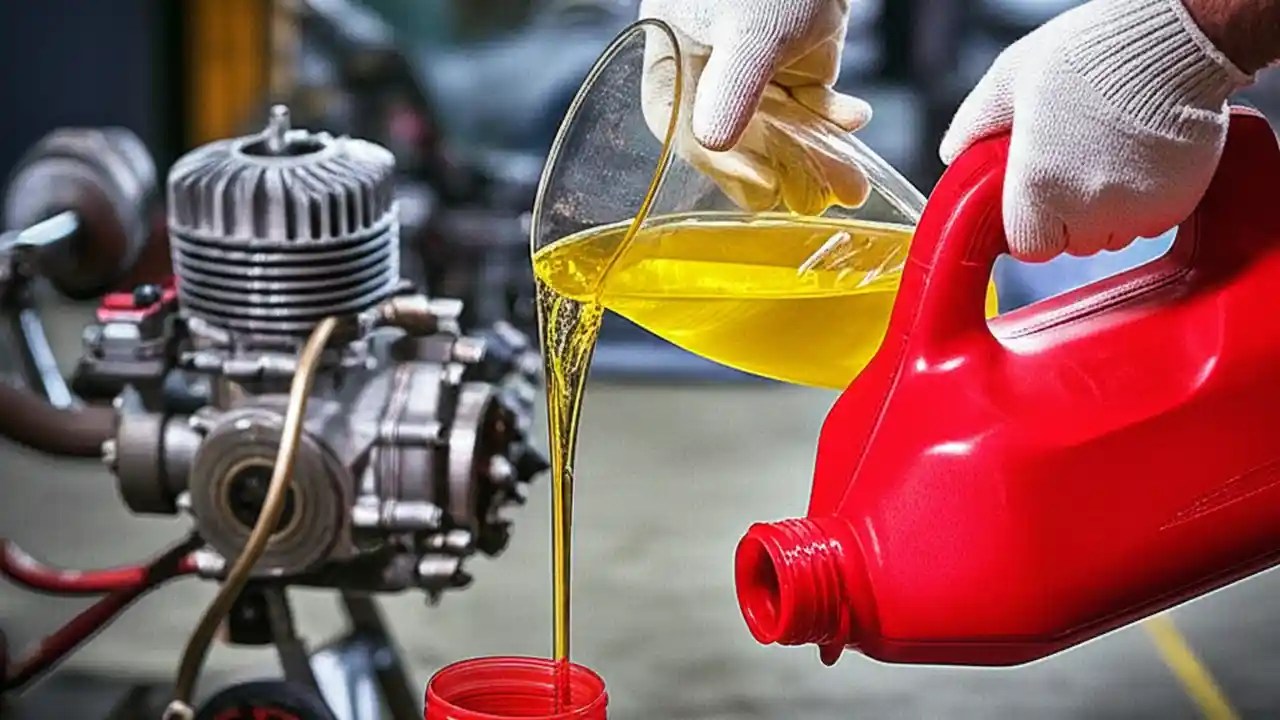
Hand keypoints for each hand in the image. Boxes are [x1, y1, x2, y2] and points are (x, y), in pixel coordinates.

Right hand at [639, 0, 872, 213]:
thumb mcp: (748, 35)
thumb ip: (733, 89)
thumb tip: (710, 146)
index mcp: (676, 75)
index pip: (693, 140)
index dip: (729, 171)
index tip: (765, 193)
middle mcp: (713, 85)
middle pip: (747, 144)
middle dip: (789, 170)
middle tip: (825, 197)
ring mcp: (756, 79)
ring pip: (786, 133)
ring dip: (821, 155)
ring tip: (852, 178)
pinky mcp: (794, 70)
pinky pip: (813, 111)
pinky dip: (835, 121)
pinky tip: (854, 120)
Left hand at [940, 0, 1250, 260]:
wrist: (1172, 42)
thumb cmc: (1091, 54)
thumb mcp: (1011, 79)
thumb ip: (975, 123)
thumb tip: (955, 152)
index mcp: (1037, 188)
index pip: (1028, 245)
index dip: (1031, 224)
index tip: (1037, 199)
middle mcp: (1087, 210)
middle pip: (1074, 242)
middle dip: (1070, 215)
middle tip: (1075, 164)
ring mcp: (1136, 212)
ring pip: (1114, 234)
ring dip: (1108, 210)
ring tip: (1109, 155)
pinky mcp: (1177, 204)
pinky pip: (1153, 220)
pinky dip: (1147, 200)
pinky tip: (1140, 157)